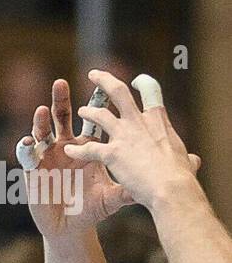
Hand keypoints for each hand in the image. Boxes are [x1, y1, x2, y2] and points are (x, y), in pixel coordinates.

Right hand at [17, 78, 132, 237]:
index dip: (95, 103)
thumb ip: (129, 188)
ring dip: (40, 122)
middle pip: (62, 118)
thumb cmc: (91, 210)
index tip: (100, 85)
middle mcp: (65, 148)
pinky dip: (26, 149)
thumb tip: (153, 181)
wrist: (70, 229)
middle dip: (60, 100)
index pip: (92, 120)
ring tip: (41, 111)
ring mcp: (47, 158)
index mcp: (88, 148)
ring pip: (42, 133)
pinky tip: (28, 143)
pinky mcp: (33, 172)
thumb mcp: (114, 197)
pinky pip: (27, 157)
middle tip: (60, 83)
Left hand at [63, 69, 201, 209]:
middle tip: (93, 74)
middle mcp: (140, 123)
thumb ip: (186, 158)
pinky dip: (77, 149)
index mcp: (158, 121)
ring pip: (99, 115)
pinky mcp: (111, 152)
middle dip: (104, 81)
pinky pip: (88, 148)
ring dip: (88, 112)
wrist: (171, 188)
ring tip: (81, 111)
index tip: (136, 80)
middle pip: (119, 92)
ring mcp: (124, 135)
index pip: (151, 93)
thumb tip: (194, 161)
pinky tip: (69, 151)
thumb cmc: (181, 177)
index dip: (143, 84)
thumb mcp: (185, 161)